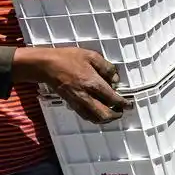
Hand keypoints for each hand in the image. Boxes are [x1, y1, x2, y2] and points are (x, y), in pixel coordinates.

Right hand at [13, 47, 131, 123]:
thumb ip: (106, 68)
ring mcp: (77, 101)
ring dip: (105, 119)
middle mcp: (86, 96)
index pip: (112, 98)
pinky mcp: (70, 103)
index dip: (123, 104)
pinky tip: (98, 112)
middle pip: (104, 114)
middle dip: (115, 115)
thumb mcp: (91, 56)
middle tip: (121, 111)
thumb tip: (116, 79)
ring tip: (112, 113)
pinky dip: (94, 117)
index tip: (129, 105)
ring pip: (94, 118)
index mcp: (93, 83)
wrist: (46, 65)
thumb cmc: (68, 58)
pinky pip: (85, 115)